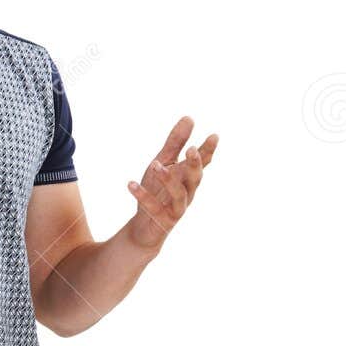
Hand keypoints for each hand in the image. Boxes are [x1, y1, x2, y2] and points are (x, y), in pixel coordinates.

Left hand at [127, 117, 217, 251]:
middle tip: (191, 150)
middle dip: (195, 165)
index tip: (214, 136)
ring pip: (179, 195)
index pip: (202, 162)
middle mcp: (187, 192)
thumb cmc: (157, 192)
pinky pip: (154, 208)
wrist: (144, 227)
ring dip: (168, 180)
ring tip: (155, 165)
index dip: (208, 151)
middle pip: (195, 178)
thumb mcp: (164, 163)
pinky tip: (131, 183)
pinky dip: (143, 196)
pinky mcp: (163, 222)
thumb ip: (175, 143)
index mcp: (188, 177)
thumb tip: (189, 117)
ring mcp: (177, 208)